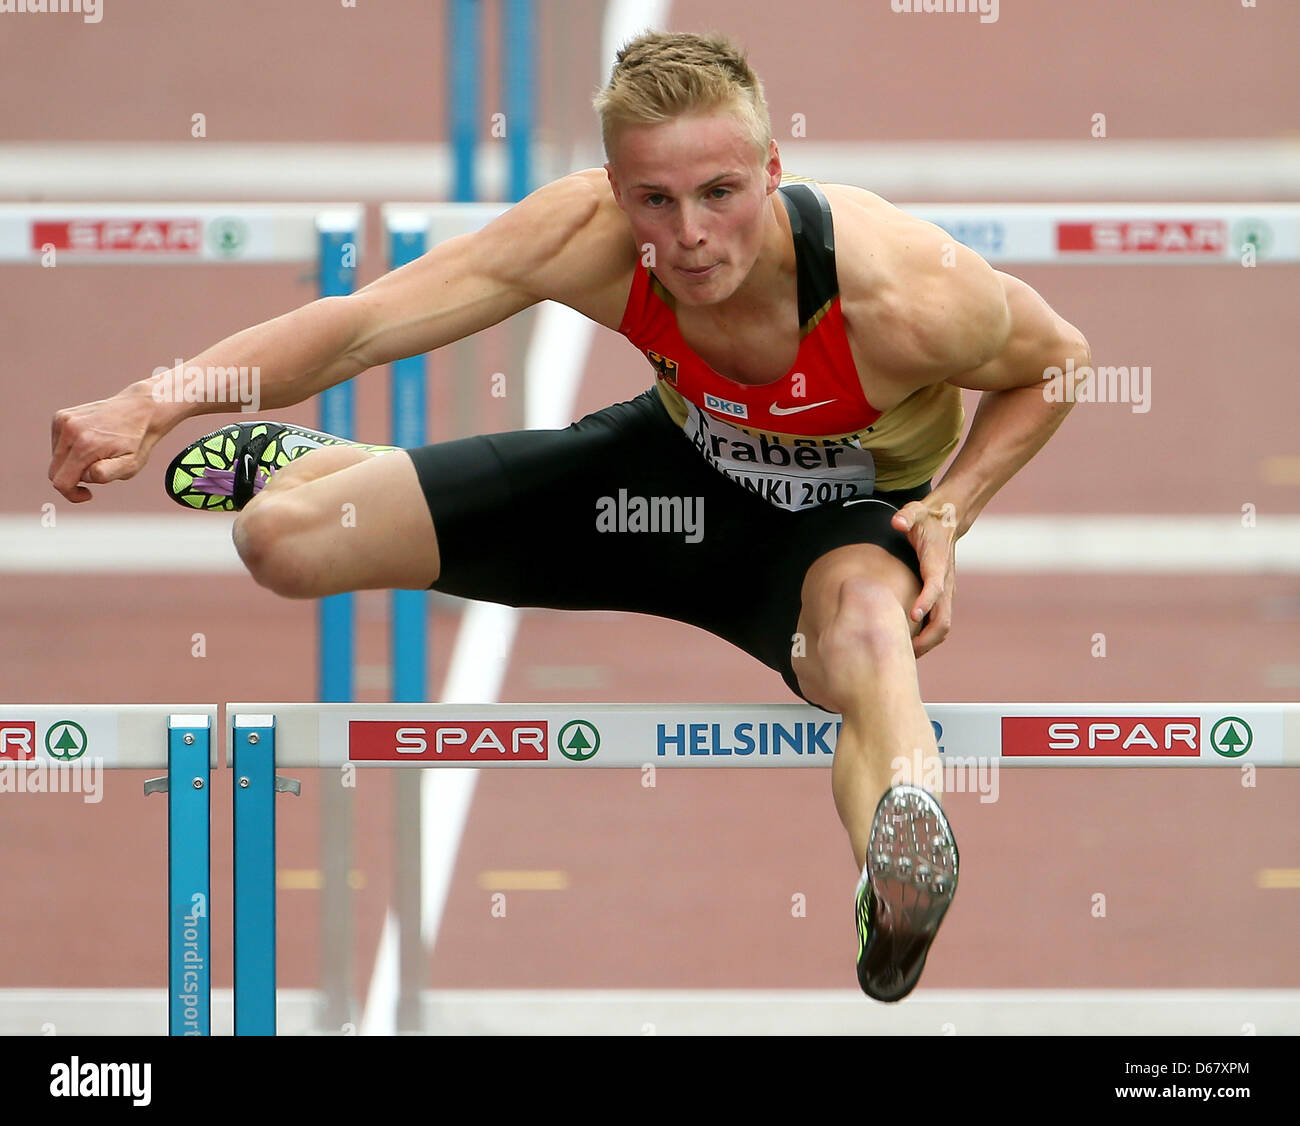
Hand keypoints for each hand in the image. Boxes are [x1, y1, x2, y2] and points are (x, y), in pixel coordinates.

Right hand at [49, 385, 164, 502]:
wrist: (139, 409)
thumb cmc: (137, 441)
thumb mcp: (131, 464)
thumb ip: (107, 474)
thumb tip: (86, 476)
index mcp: (85, 445)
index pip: (61, 482)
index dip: (72, 494)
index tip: (87, 494)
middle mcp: (70, 430)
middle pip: (55, 472)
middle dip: (73, 479)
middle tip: (96, 473)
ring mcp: (63, 421)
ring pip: (55, 459)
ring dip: (72, 463)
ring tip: (97, 454)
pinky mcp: (60, 417)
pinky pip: (57, 444)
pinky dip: (70, 449)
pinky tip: (89, 443)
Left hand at [891, 498, 958, 656]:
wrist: (948, 520)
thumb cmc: (927, 518)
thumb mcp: (916, 510)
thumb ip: (907, 515)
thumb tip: (898, 522)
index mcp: (938, 564)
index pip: (935, 588)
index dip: (926, 603)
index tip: (912, 617)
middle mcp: (946, 582)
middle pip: (942, 620)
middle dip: (925, 639)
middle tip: (901, 652)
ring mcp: (946, 592)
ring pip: (942, 626)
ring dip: (925, 643)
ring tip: (901, 656)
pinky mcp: (943, 597)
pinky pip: (938, 623)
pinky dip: (926, 637)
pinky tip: (905, 645)